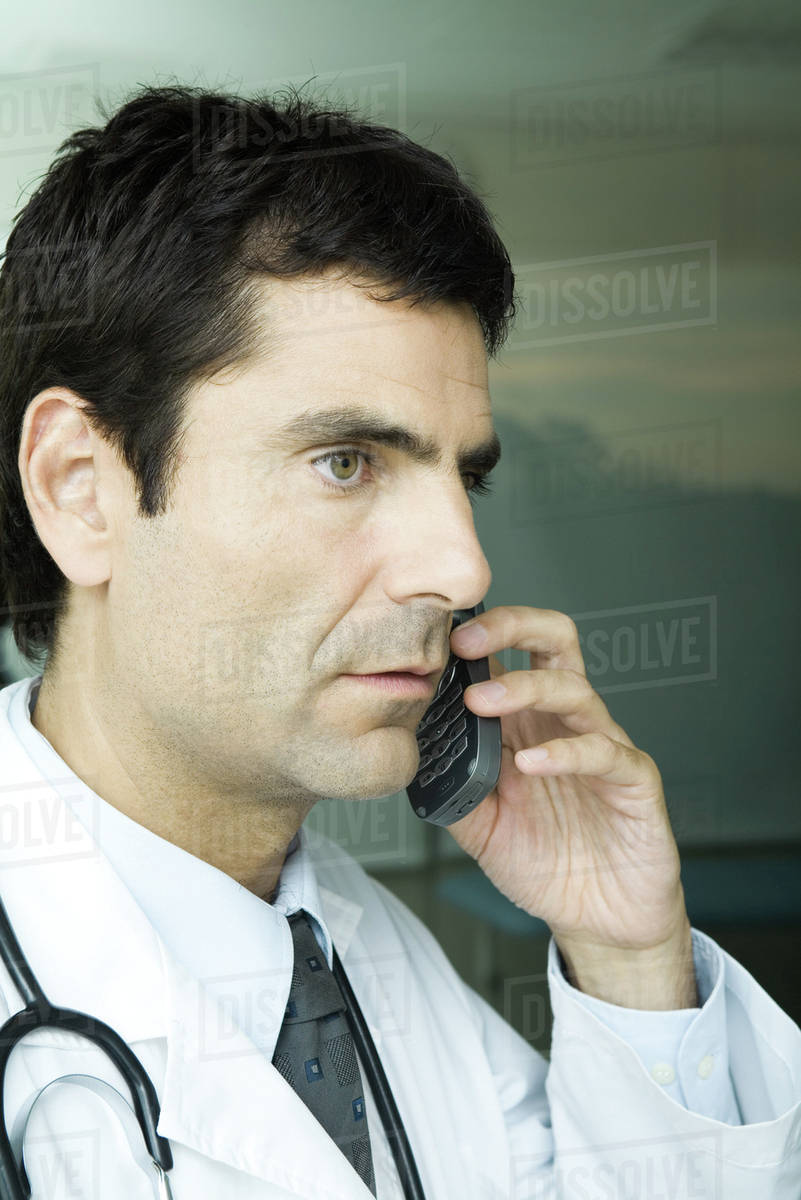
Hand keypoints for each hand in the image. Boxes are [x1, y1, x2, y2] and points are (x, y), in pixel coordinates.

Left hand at [445, 605, 694, 1004]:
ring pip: (575, 690)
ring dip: (525, 688)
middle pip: (554, 642)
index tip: (436, 637)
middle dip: (511, 626)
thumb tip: (407, 752)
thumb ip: (450, 783)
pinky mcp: (634, 781)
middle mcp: (566, 723)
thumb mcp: (479, 824)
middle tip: (464, 643)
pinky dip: (566, 753)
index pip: (512, 652)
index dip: (479, 633)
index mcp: (529, 722)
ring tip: (481, 703)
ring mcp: (604, 747)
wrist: (598, 919)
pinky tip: (532, 763)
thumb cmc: (544, 862)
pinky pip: (605, 752)